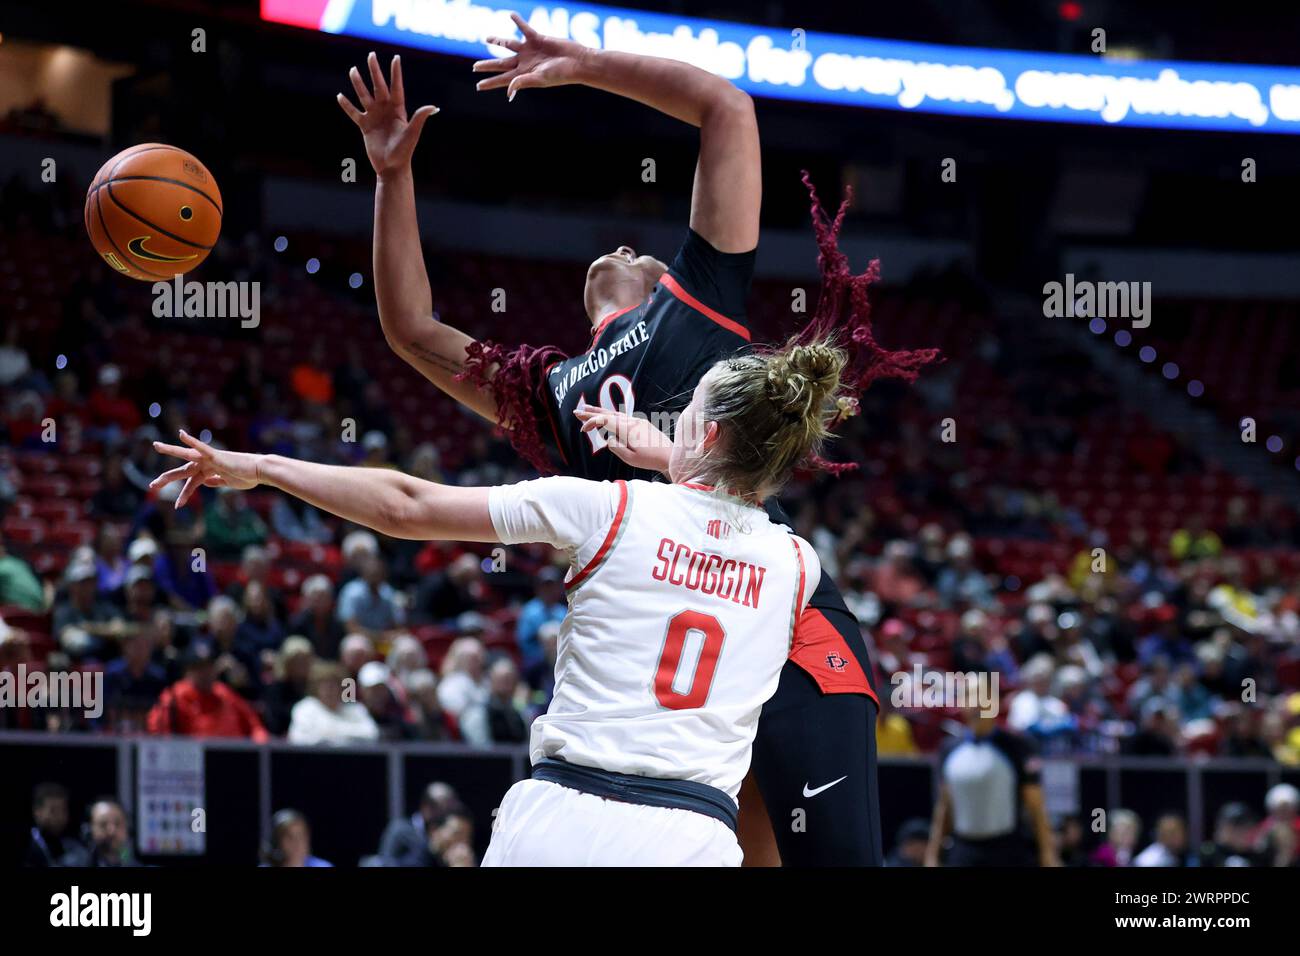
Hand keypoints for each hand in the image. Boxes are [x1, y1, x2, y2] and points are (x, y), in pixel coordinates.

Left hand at [150, 430, 262, 507]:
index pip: (191, 483)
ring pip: (186, 455)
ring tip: (156, 446)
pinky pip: (201, 447)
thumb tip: (206, 482)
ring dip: (170, 450)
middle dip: (166, 478)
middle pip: (182, 471)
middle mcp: (206, 463)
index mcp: (209, 471)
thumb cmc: (248, 476)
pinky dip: (191, 441)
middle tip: (152, 486)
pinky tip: (181, 434)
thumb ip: (216, 481)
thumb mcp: (229, 483)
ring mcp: (210, 458)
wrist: (260, 471)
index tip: (178, 506)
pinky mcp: (216, 456)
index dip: (184, 495)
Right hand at [337, 52, 438, 175]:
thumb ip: (420, 118)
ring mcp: (374, 117)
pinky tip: (340, 95)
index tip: (396, 58)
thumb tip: (434, 107)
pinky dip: (347, 105)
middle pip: (378, 86)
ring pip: (364, 95)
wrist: (391, 167)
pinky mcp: (365, 126)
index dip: (396, 73)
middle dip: (375, 71)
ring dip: (358, 83)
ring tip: (353, 69)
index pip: (396, 87)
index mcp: (398, 110)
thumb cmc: (404, 151)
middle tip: (371, 55)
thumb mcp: (412, 133)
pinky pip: (354, 112)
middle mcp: (386, 110)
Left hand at [472, 12, 589, 100]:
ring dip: (498, 40)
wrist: (577, 61)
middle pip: (501, 63)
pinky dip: (518, 21)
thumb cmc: (561, 73)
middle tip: (474, 67)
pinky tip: (511, 15)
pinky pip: (525, 28)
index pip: (502, 80)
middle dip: (488, 65)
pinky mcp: (537, 38)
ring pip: (509, 44)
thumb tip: (508, 91)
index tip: (478, 86)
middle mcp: (524, 63)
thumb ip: (523, 82)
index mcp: (523, 75)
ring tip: (487, 38)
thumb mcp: (540, 79)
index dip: (490, 83)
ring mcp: (530, 50)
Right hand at [574, 404, 671, 472]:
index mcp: (627, 430)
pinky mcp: (641, 423)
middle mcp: (631, 422)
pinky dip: (611, 415)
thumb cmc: (651, 460)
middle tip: (577, 411)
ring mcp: (637, 421)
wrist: (671, 455)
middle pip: (608, 414)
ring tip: (588, 409)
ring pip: (615, 413)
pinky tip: (607, 417)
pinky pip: (622, 417)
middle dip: (591, 412)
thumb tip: (607, 439)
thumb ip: (616, 448)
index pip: (604, 421)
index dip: (591, 422)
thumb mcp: (630, 458)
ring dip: (601, 412)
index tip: (582, 429)